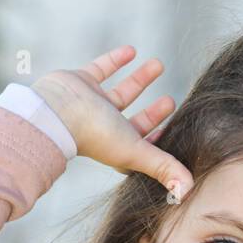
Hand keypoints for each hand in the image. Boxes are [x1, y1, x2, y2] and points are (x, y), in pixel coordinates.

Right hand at [31, 46, 193, 200]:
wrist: (55, 112)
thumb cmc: (94, 135)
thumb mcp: (136, 151)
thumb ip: (164, 168)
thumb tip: (188, 192)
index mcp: (117, 147)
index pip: (143, 147)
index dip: (158, 142)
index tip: (175, 131)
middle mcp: (105, 128)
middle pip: (134, 121)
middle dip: (153, 113)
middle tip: (171, 101)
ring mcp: (92, 105)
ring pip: (121, 92)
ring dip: (140, 79)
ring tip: (159, 64)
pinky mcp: (81, 82)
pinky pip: (100, 69)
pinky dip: (115, 60)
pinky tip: (132, 50)